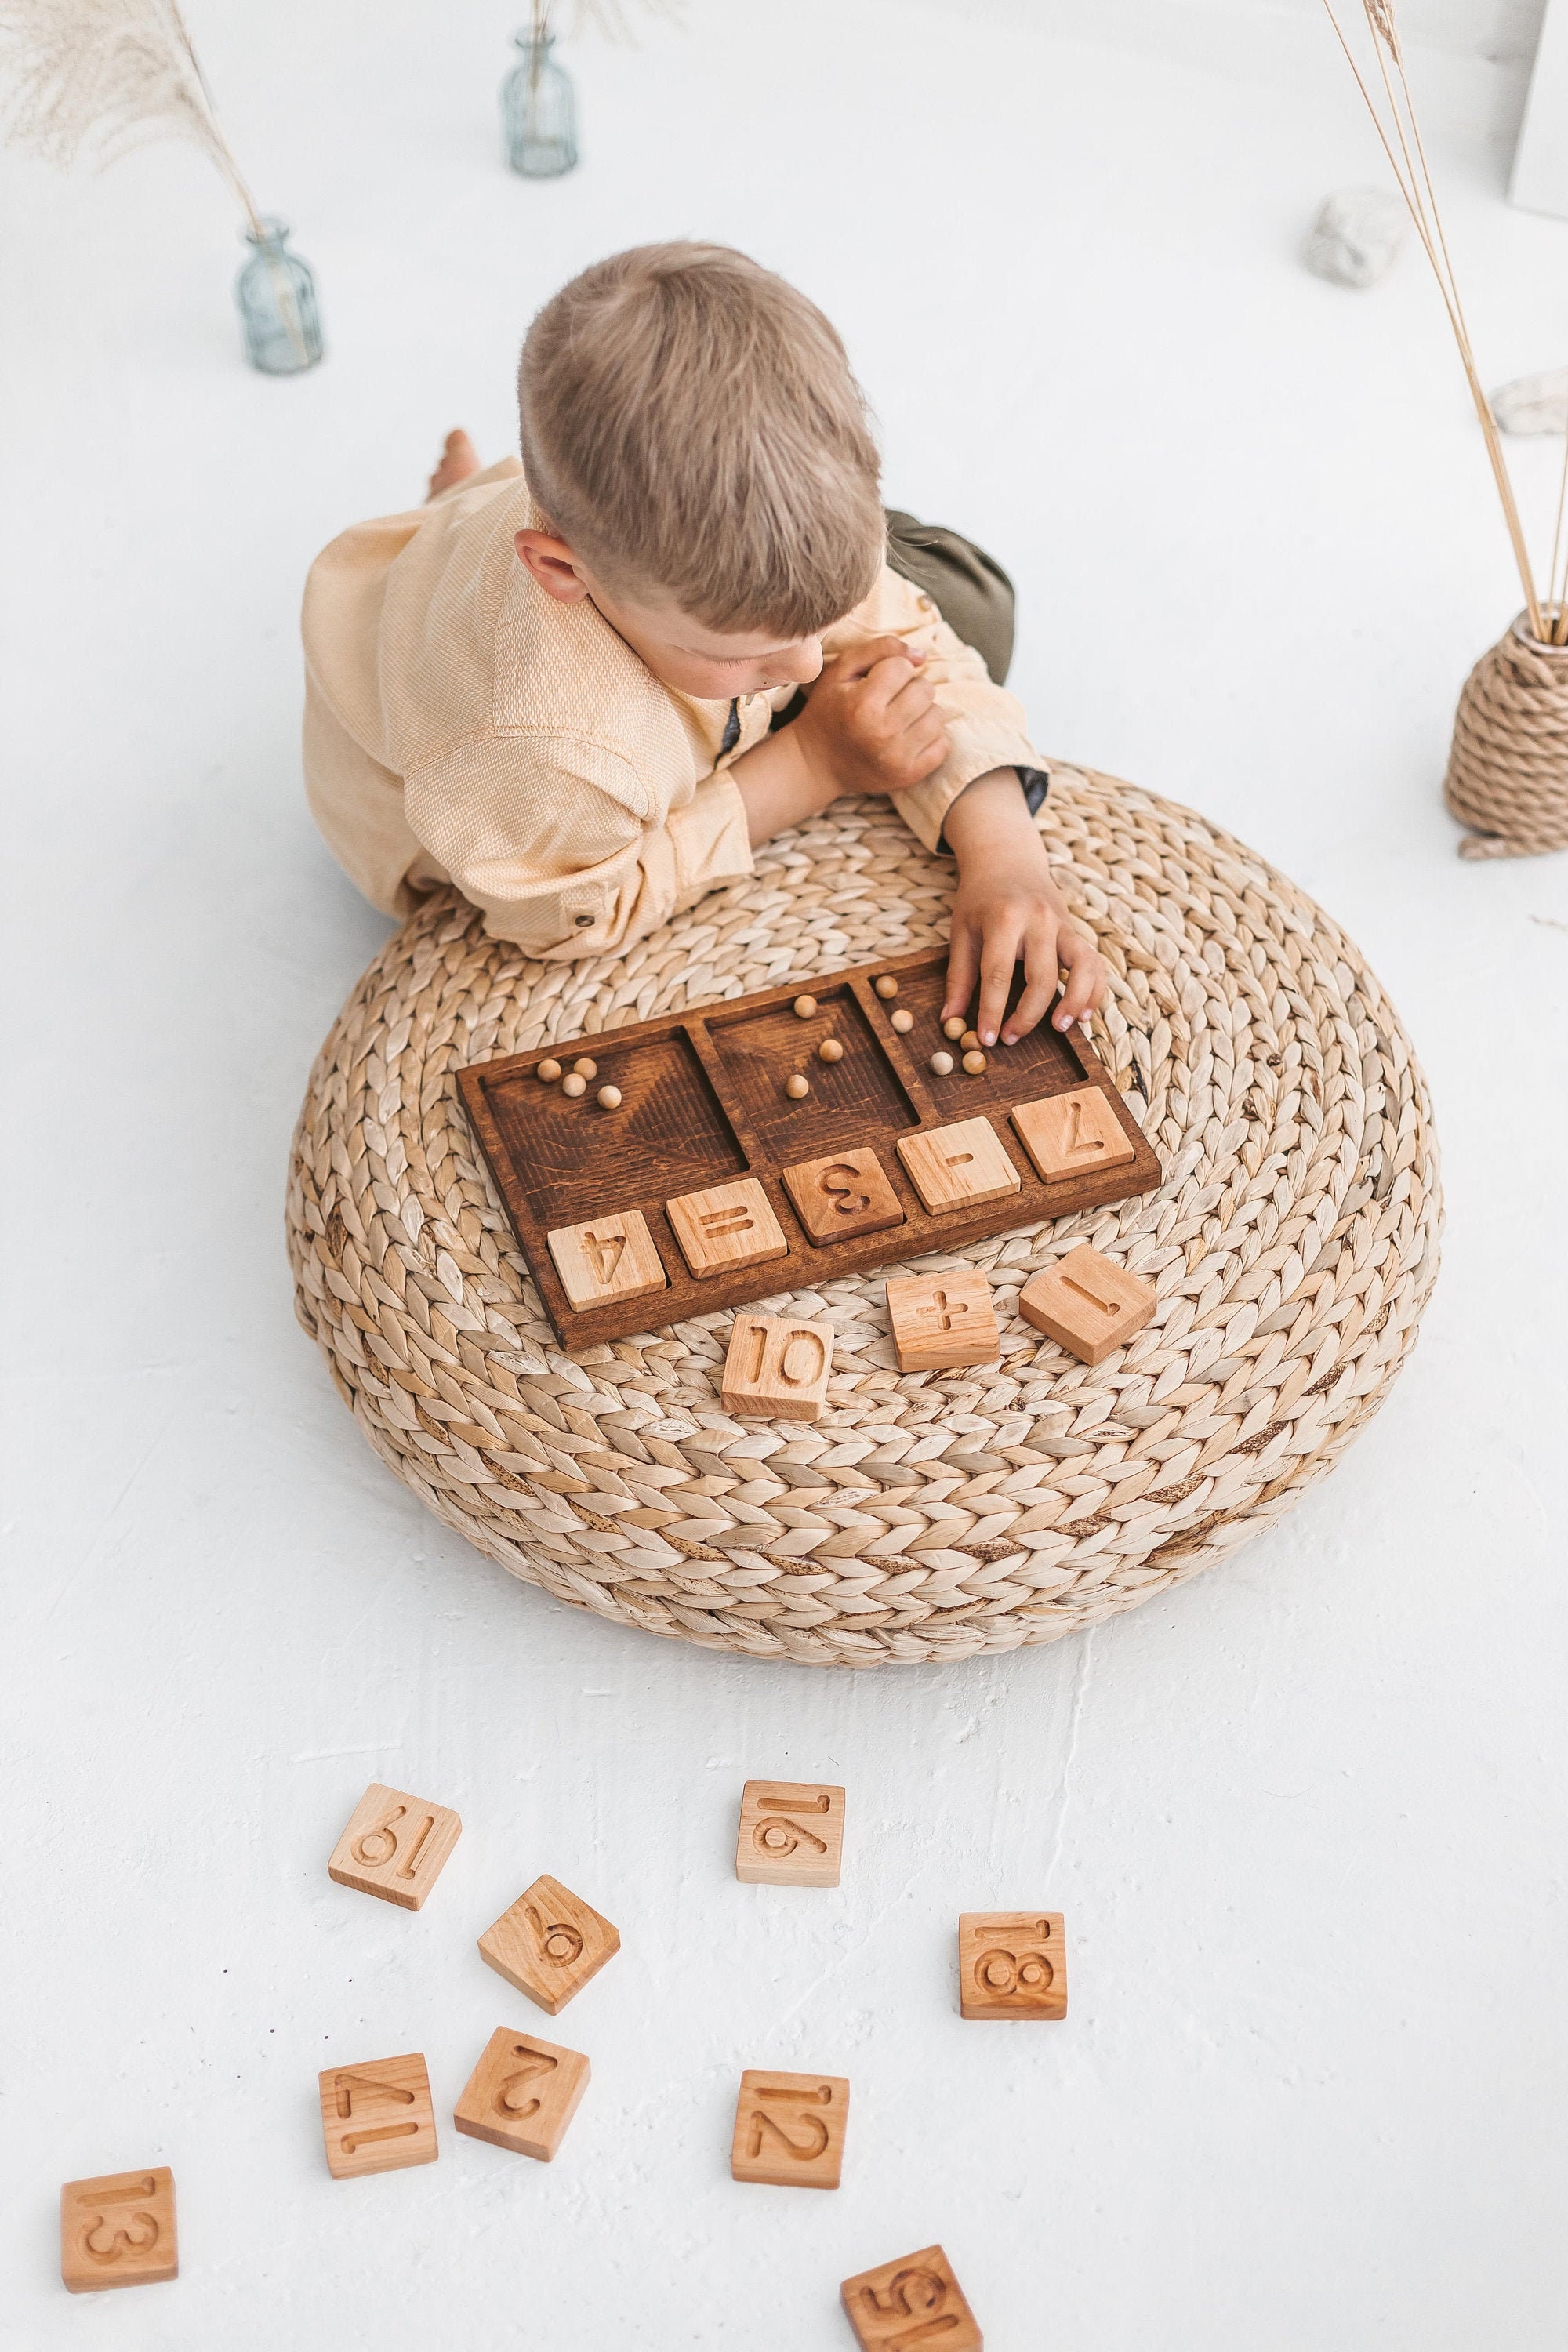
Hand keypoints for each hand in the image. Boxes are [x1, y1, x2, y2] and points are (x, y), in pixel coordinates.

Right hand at [792, 634, 948, 797]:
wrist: (817, 764)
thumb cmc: (829, 710)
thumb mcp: (840, 671)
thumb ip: (879, 649)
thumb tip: (923, 656)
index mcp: (862, 704)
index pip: (902, 667)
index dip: (890, 670)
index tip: (874, 683)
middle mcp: (882, 732)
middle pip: (925, 689)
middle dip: (909, 688)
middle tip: (889, 701)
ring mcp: (898, 757)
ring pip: (938, 715)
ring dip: (922, 712)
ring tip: (899, 718)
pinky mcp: (910, 774)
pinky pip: (942, 744)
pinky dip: (930, 737)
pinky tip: (907, 737)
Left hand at [941, 771, 1108, 1044]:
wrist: (1008, 860)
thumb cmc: (980, 900)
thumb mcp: (961, 932)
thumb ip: (958, 977)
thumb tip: (949, 1021)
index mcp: (1003, 918)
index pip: (998, 973)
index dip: (992, 1011)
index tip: (986, 1039)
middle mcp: (1038, 920)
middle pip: (1041, 977)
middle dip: (1027, 1015)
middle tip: (1011, 1039)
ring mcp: (1063, 924)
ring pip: (1082, 967)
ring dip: (1075, 1001)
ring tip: (1061, 1028)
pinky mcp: (1076, 931)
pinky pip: (1095, 963)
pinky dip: (1094, 990)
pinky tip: (1082, 1014)